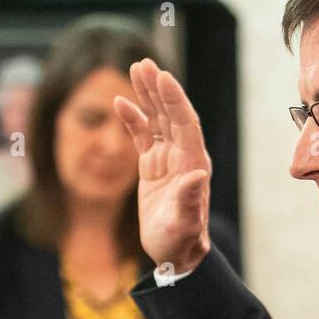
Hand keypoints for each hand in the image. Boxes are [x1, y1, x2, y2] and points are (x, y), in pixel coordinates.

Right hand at [113, 59, 212, 272]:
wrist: (174, 255)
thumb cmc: (181, 242)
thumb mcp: (184, 224)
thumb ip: (190, 200)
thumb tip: (198, 174)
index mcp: (193, 164)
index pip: (185, 124)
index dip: (175, 100)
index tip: (163, 77)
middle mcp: (183, 157)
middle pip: (172, 115)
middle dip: (159, 89)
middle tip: (144, 64)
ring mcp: (168, 160)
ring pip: (158, 120)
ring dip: (147, 96)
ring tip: (136, 69)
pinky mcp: (152, 166)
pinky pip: (142, 136)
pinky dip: (133, 119)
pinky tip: (120, 103)